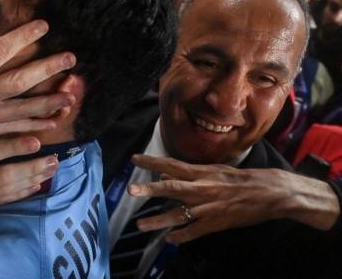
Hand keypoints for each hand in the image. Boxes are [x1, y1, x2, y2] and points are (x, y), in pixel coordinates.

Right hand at [0, 0, 76, 142]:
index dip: (24, 37)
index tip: (44, 25)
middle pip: (19, 84)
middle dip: (47, 70)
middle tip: (70, 59)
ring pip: (22, 111)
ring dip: (48, 102)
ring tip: (71, 94)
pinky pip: (14, 129)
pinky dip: (35, 126)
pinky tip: (53, 121)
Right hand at [0, 136, 58, 209]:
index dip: (14, 147)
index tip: (36, 141)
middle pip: (2, 177)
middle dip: (30, 168)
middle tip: (53, 159)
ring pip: (5, 191)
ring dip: (31, 180)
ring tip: (51, 169)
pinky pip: (0, 201)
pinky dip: (20, 193)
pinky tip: (37, 184)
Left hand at [126, 154, 336, 244]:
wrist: (270, 193)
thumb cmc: (242, 180)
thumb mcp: (215, 171)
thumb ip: (190, 173)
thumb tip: (166, 173)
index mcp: (201, 173)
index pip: (171, 165)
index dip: (152, 162)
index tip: (134, 159)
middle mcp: (201, 188)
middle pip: (171, 187)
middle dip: (150, 189)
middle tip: (130, 189)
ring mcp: (208, 207)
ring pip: (179, 214)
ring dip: (158, 220)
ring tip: (140, 226)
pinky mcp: (216, 223)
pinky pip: (195, 231)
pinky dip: (182, 236)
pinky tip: (170, 240)